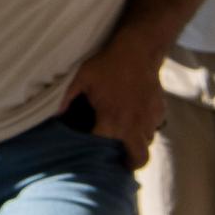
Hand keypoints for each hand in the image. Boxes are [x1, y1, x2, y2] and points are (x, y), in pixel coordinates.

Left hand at [65, 43, 165, 169]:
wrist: (138, 49)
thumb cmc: (107, 64)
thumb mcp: (81, 79)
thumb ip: (67, 99)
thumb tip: (55, 115)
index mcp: (112, 121)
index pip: (105, 149)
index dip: (96, 154)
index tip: (92, 156)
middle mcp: (134, 125)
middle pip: (137, 159)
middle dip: (129, 164)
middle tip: (119, 163)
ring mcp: (150, 119)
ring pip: (146, 143)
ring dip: (136, 145)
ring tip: (125, 140)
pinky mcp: (160, 111)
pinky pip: (154, 128)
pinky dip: (145, 129)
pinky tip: (135, 120)